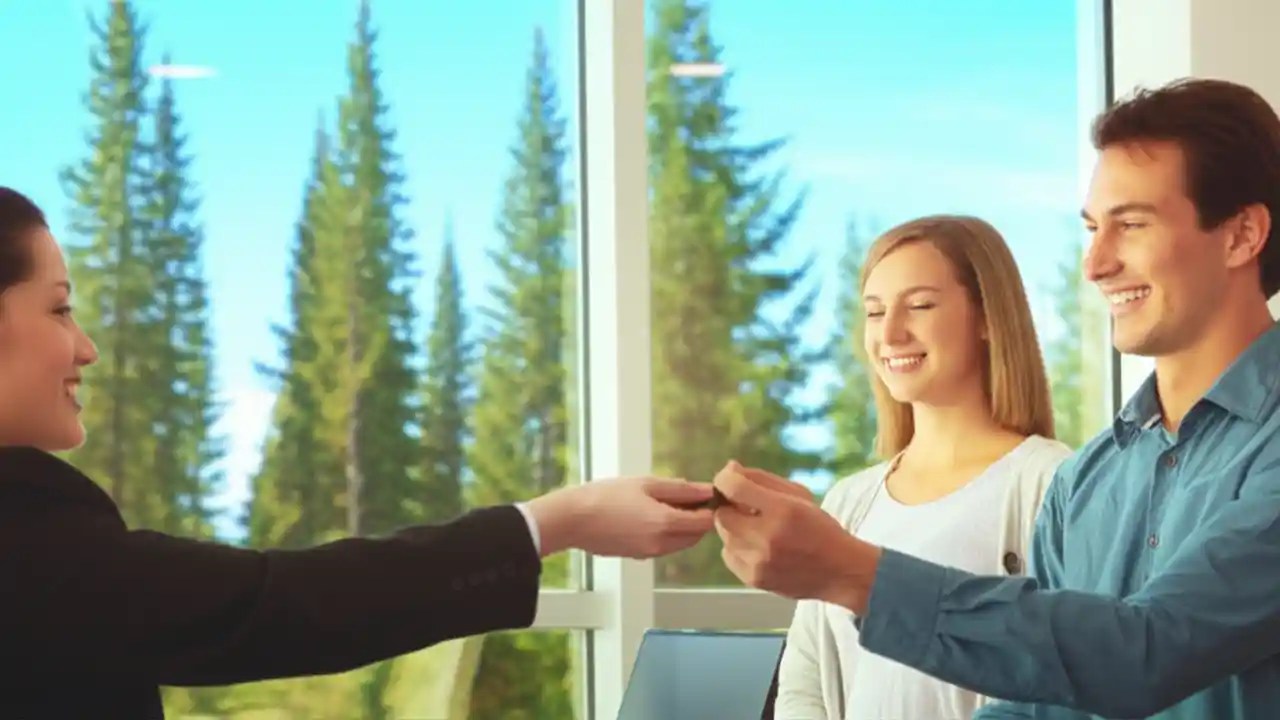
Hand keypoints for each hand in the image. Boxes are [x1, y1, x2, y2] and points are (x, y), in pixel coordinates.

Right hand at [526, 477, 715, 557]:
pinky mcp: (638, 557)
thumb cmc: (607, 496)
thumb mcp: (646, 484)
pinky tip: (649, 516)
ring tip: (664, 504)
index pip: (705, 522)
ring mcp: (650, 554)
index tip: (702, 493)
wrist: (572, 520)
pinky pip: (663, 547)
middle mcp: (663, 545)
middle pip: (695, 536)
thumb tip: (708, 491)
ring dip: (682, 527)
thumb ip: (681, 489)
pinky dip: (667, 534)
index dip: (709, 507)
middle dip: (697, 518)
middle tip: (685, 497)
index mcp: (667, 524)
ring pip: (680, 543)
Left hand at [713, 461, 879, 612]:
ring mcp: (758, 562)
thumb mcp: (799, 495)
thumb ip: (762, 479)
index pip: (734, 488)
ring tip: (756, 528)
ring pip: (724, 535)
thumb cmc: (820, 527)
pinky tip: (757, 547)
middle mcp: (767, 538)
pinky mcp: (753, 580)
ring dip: (734, 526)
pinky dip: (737, 547)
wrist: (840, 571)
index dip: (725, 478)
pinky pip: (728, 555)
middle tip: (745, 506)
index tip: (729, 478)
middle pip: (722, 513)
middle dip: (730, 505)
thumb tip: (730, 468)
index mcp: (782, 511)